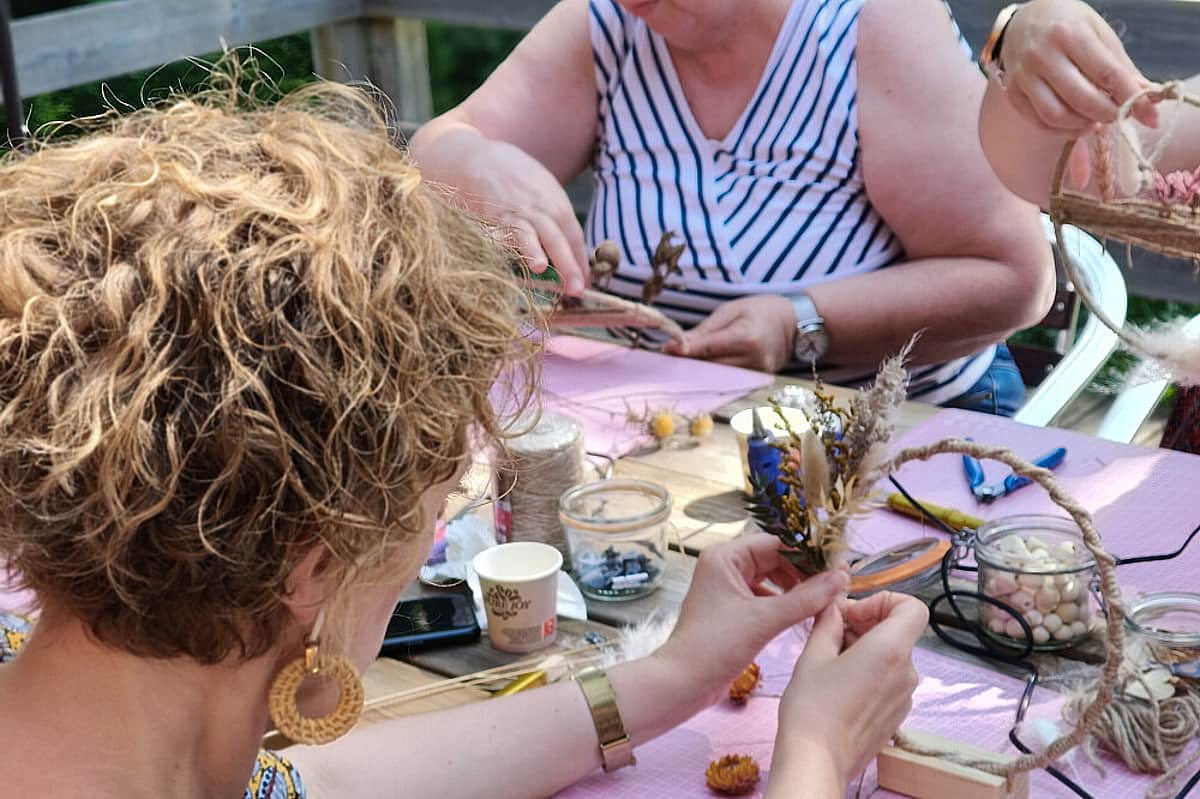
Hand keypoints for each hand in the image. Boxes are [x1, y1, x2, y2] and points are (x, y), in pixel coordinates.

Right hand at [459, 136, 589, 294]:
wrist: (479, 158)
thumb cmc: (516, 182)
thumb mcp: (544, 193)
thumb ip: (557, 221)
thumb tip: (573, 256)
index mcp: (555, 203)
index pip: (573, 235)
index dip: (579, 261)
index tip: (585, 283)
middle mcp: (537, 207)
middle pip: (556, 236)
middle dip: (567, 263)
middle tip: (576, 288)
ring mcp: (512, 210)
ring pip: (526, 231)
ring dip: (532, 249)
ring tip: (539, 266)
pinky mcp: (488, 213)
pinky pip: (495, 229)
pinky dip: (499, 240)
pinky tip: (502, 251)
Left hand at [655, 534, 848, 706]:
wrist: (683, 683)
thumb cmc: (715, 646)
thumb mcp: (765, 620)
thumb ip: (806, 598)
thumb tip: (841, 578)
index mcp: (724, 557)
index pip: (775, 544)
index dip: (808, 554)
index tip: (838, 565)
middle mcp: (724, 566)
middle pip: (775, 559)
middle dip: (804, 572)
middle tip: (836, 585)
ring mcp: (728, 588)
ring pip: (771, 579)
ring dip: (796, 589)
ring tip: (824, 600)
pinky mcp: (732, 610)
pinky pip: (765, 598)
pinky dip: (784, 604)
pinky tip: (803, 615)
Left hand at [669, 295, 794, 371]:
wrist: (796, 323)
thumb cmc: (761, 310)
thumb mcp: (732, 310)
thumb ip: (706, 329)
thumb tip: (678, 344)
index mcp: (746, 337)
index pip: (709, 348)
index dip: (686, 351)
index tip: (666, 350)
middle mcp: (754, 359)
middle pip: (711, 367)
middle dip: (689, 363)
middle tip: (670, 356)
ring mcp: (758, 372)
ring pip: (719, 376)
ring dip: (700, 370)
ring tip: (683, 362)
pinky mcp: (760, 379)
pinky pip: (731, 378)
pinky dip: (715, 374)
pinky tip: (703, 368)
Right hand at [770, 592, 926, 790]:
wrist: (817, 761)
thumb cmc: (812, 709)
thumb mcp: (813, 656)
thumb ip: (828, 624)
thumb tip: (833, 607)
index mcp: (890, 651)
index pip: (912, 608)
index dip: (884, 601)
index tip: (854, 613)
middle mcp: (905, 673)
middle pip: (898, 632)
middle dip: (867, 624)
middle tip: (831, 632)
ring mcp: (904, 696)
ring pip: (892, 656)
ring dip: (866, 648)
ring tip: (830, 661)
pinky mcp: (897, 714)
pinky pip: (890, 680)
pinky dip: (870, 672)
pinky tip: (840, 684)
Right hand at [1000, 0, 1157, 134]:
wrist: (1022, 21)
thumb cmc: (1066, 25)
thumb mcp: (1098, 33)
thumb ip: (1121, 66)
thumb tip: (1146, 96)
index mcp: (1070, 34)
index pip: (1107, 73)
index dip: (1130, 98)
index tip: (1149, 116)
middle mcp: (1042, 55)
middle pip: (1081, 99)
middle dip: (1107, 114)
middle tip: (1119, 116)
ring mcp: (1024, 76)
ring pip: (1056, 115)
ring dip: (1082, 126)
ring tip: (1096, 121)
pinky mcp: (1013, 93)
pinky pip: (1038, 121)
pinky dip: (1061, 130)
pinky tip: (1075, 124)